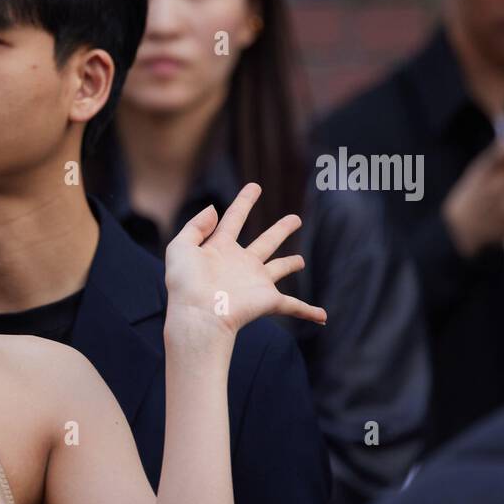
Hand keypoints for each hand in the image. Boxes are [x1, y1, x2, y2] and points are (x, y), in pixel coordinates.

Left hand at [164, 183, 326, 349]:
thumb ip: (196, 226)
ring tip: (300, 261)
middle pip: (265, 241)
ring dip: (290, 264)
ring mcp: (255, 282)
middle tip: (295, 219)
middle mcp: (240, 264)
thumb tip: (214, 209)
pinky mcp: (267, 300)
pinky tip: (322, 317)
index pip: (234, 219)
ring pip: (279, 268)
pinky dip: (309, 311)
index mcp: (220, 249)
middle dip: (281, 230)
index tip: (255, 186)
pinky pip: (293, 305)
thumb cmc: (185, 284)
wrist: (197, 315)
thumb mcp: (180, 247)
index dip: (244, 202)